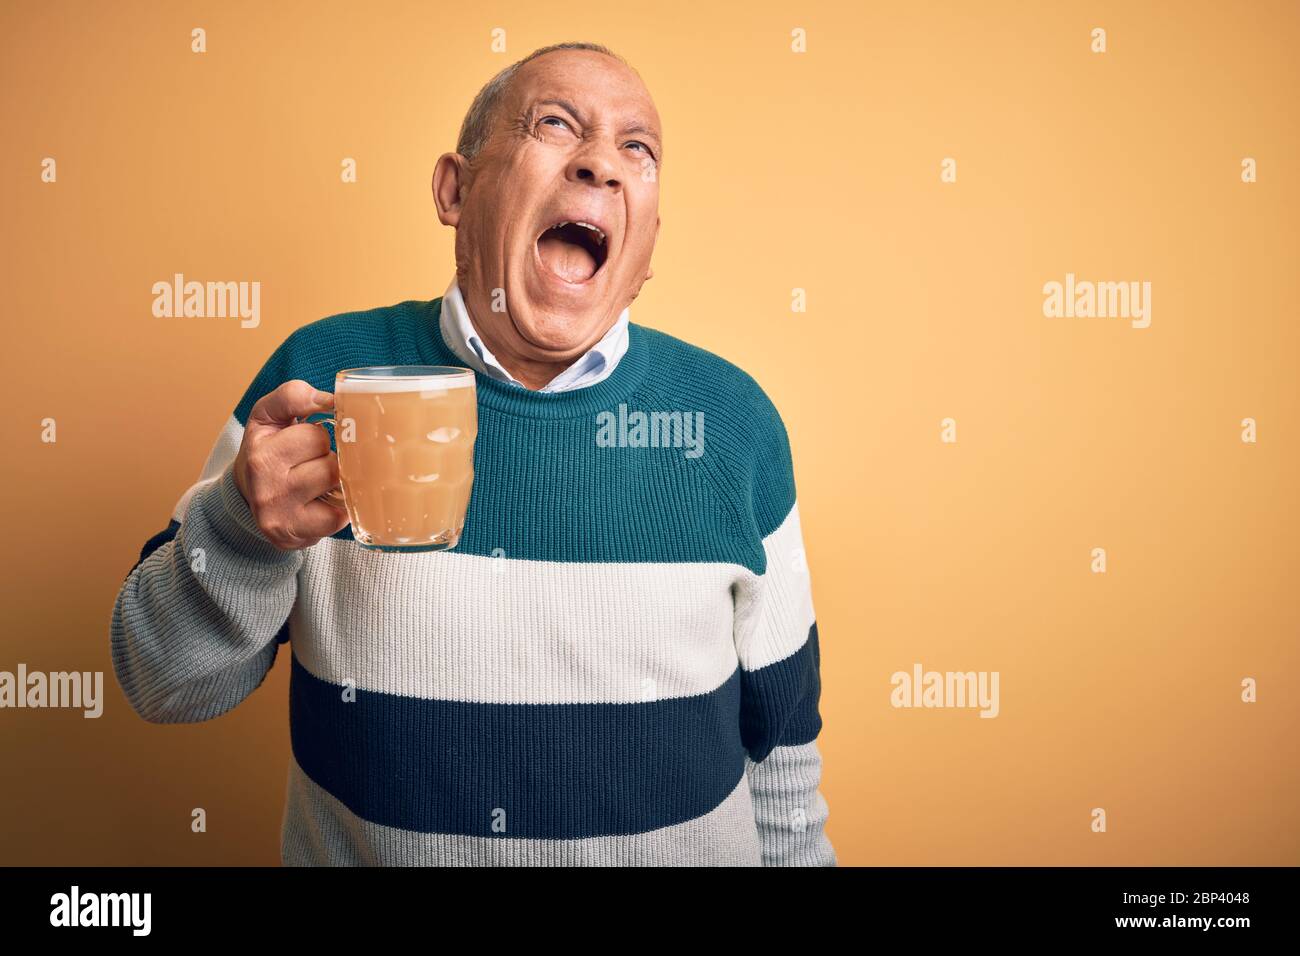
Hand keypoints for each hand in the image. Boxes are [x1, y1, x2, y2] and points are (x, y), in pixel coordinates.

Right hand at [232, 380, 348, 549]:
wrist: (249, 498)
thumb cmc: (268, 451)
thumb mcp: (268, 416)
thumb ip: (293, 396)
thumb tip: (330, 399)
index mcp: (260, 451)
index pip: (315, 435)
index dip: (317, 436)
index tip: (308, 440)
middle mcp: (266, 485)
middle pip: (331, 463)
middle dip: (329, 459)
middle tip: (312, 464)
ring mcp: (281, 514)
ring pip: (336, 488)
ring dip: (336, 483)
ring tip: (318, 483)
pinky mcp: (296, 535)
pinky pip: (339, 517)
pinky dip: (338, 509)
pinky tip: (322, 503)